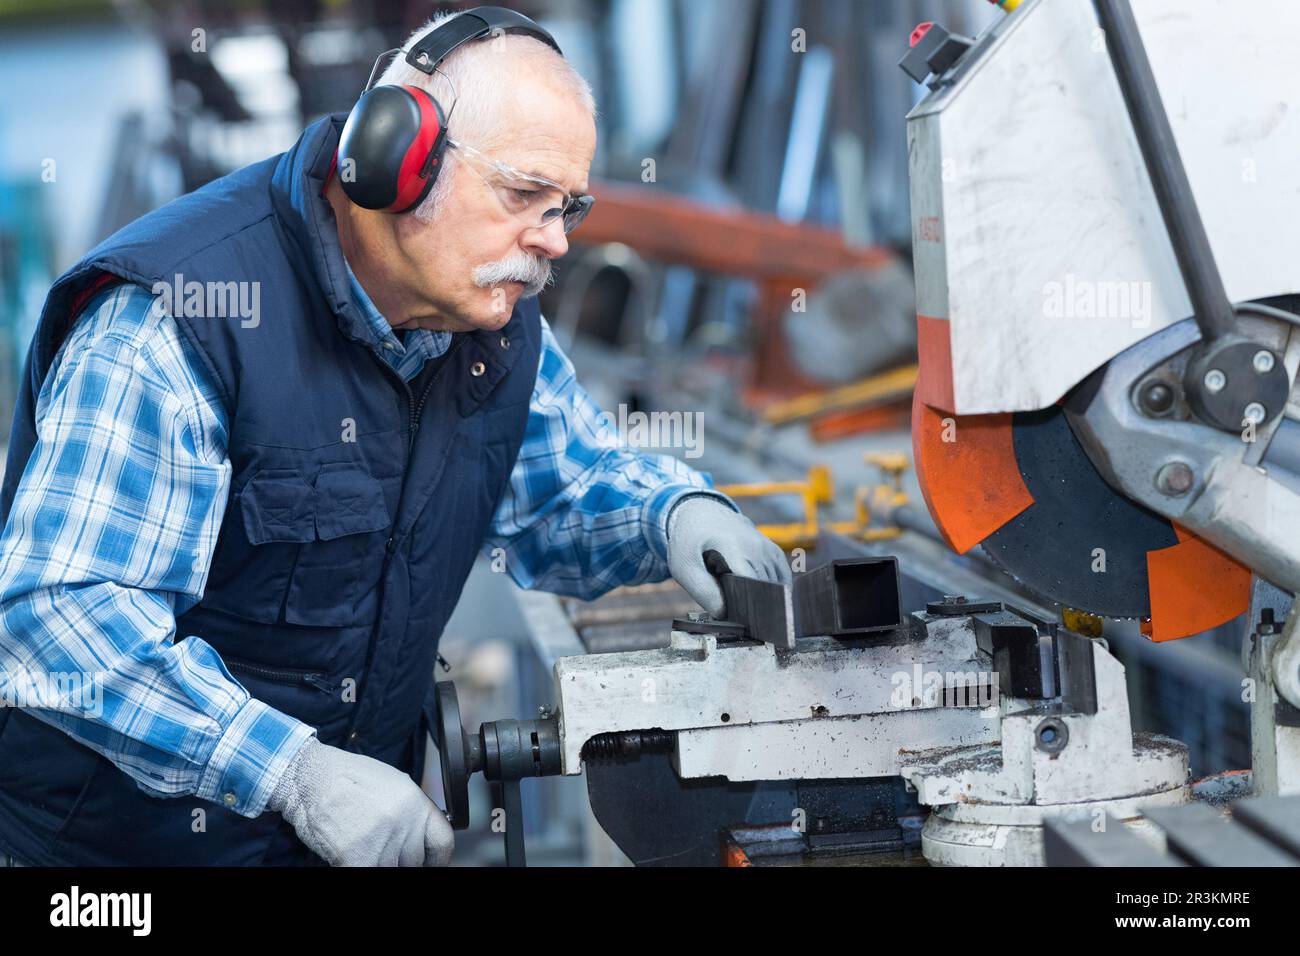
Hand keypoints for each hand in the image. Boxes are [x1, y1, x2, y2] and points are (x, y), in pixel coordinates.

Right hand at [268, 736, 453, 866]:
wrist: (312, 776)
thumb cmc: (346, 777)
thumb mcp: (392, 785)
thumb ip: (410, 811)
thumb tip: (420, 835)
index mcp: (416, 802)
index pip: (442, 842)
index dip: (437, 859)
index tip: (430, 863)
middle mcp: (404, 822)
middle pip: (414, 860)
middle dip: (400, 859)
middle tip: (382, 849)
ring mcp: (383, 840)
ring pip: (391, 869)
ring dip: (378, 862)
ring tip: (364, 845)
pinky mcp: (358, 856)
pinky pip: (369, 874)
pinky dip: (360, 867)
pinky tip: (352, 859)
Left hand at [666, 495, 790, 615]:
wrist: (701, 511)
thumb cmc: (690, 541)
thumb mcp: (684, 567)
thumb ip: (703, 591)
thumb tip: (725, 614)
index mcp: (733, 547)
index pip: (752, 585)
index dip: (749, 607)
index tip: (743, 623)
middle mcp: (756, 545)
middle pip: (766, 588)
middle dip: (756, 606)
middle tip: (742, 620)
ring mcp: (767, 546)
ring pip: (777, 584)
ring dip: (766, 598)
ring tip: (750, 608)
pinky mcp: (773, 549)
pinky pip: (782, 576)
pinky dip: (777, 589)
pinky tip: (765, 599)